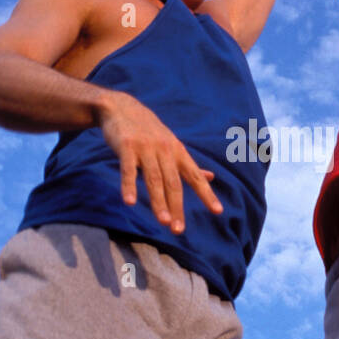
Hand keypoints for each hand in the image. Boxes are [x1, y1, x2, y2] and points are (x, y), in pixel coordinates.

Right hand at [96, 89, 221, 232]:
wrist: (121, 107)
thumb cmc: (150, 131)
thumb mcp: (172, 145)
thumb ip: (189, 164)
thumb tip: (211, 177)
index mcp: (178, 152)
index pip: (195, 177)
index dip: (207, 194)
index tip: (218, 211)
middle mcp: (165, 151)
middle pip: (173, 183)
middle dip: (177, 207)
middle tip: (178, 230)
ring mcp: (145, 148)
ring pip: (153, 179)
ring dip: (158, 201)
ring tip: (162, 222)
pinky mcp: (126, 147)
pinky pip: (128, 169)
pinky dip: (128, 186)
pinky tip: (128, 202)